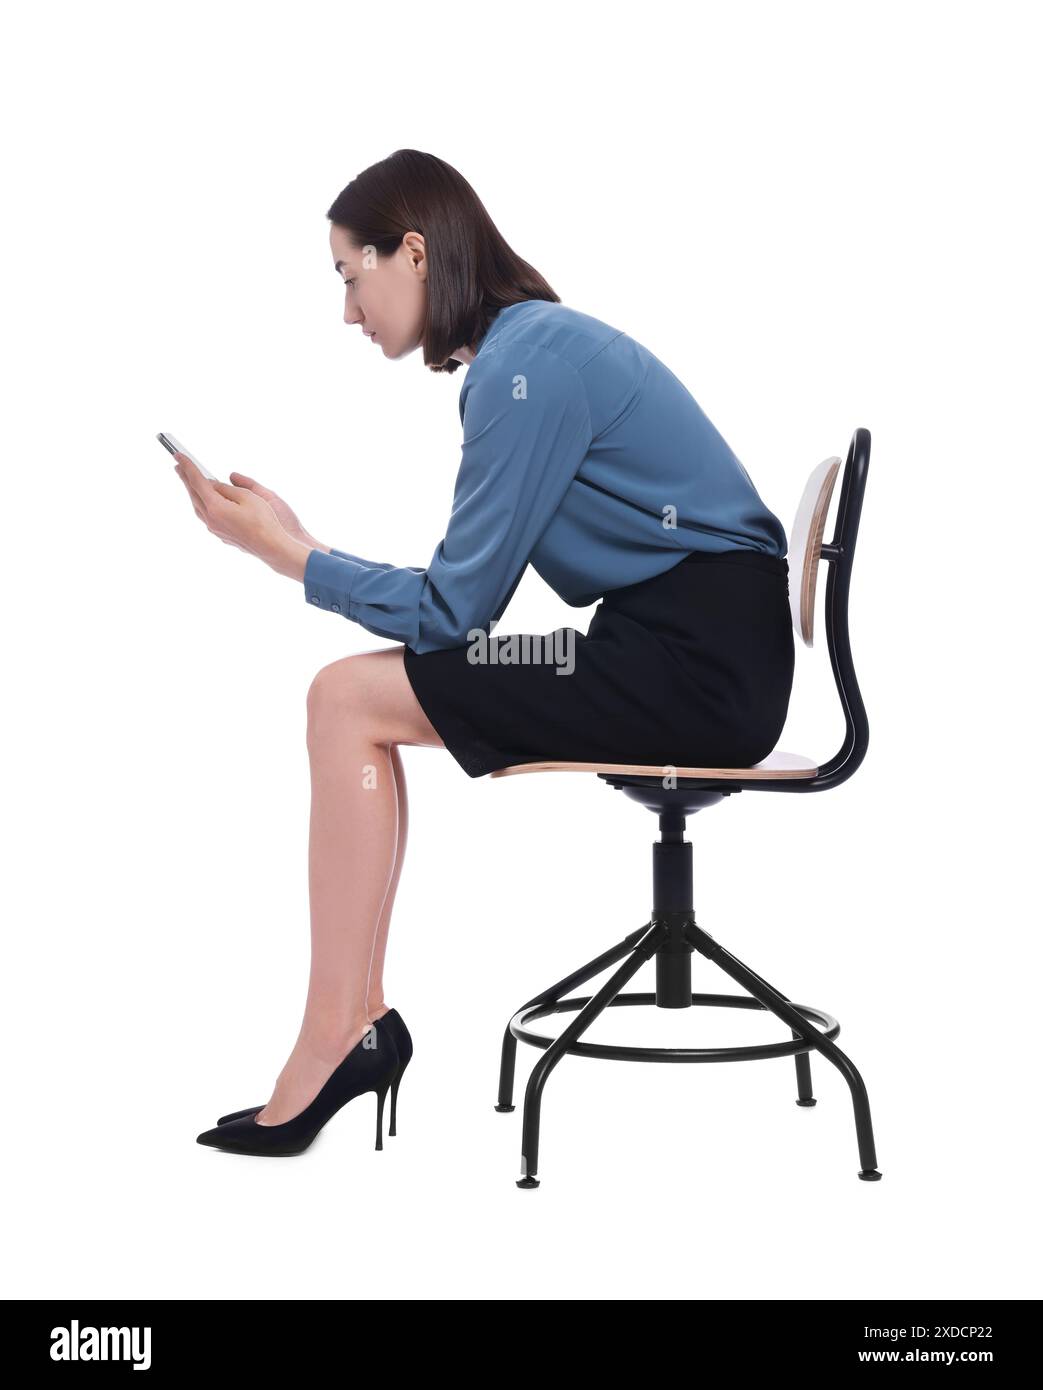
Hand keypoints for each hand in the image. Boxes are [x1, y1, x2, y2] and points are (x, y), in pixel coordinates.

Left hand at [173, 455, 310, 579]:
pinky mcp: (221, 535)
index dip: (188, 466)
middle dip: (186, 478)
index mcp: (216, 507)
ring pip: (198, 507)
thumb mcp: (248, 496)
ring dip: (192, 492)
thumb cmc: (264, 521)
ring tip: (188, 482)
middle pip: (194, 494)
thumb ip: (227, 488)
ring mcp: (215, 529)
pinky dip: (201, 504)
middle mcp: (211, 519)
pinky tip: (204, 501)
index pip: (197, 481)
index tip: (178, 455)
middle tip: (179, 465)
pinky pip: (205, 516)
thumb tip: (214, 485)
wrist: (272, 548)